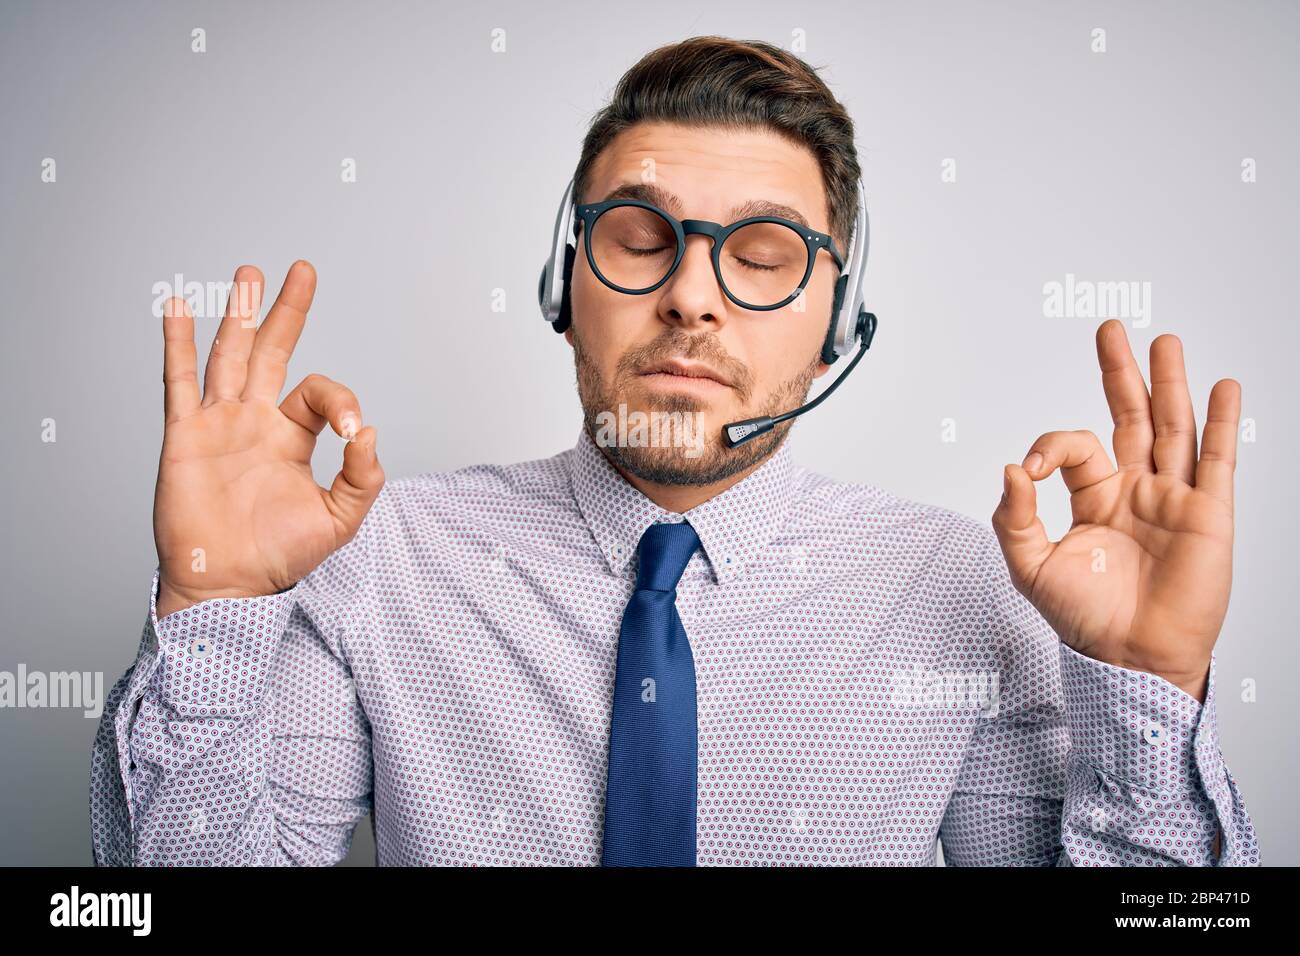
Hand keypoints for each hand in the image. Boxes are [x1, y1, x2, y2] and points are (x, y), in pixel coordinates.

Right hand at [154, 261, 383, 617]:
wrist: (229, 584)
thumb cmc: (279, 556)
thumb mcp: (339, 520)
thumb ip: (362, 479)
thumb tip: (370, 433)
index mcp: (291, 436)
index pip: (318, 393)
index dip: (340, 400)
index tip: (352, 430)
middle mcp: (255, 421)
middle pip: (271, 352)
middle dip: (285, 312)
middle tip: (302, 271)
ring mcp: (218, 424)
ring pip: (229, 356)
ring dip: (239, 314)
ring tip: (249, 274)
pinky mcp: (185, 436)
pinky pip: (179, 383)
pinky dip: (177, 344)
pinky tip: (177, 308)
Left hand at [991, 319, 1240, 701]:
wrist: (1130, 658)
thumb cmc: (1085, 619)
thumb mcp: (1031, 566)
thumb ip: (1016, 517)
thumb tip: (1011, 470)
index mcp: (1095, 498)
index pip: (1075, 447)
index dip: (1050, 446)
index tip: (1031, 468)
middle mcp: (1136, 490)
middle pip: (1131, 417)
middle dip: (1122, 373)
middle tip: (1112, 331)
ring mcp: (1174, 498)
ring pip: (1174, 427)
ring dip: (1171, 384)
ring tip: (1166, 342)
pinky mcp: (1208, 514)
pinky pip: (1218, 460)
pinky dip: (1221, 422)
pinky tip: (1222, 387)